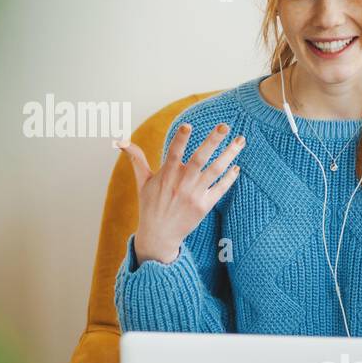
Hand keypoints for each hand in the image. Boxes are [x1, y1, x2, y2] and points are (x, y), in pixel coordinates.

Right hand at [116, 122, 243, 263]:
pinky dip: (229, 178)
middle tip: (225, 125)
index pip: (173, 153)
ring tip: (241, 141)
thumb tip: (120, 141)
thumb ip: (136, 159)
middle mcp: (181, 184)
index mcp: (166, 176)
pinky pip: (220, 189)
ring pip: (214, 171)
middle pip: (199, 159)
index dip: (180, 139)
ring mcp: (194, 195)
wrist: (159, 236)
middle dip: (212, 141)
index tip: (187, 125)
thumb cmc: (150, 206)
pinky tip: (237, 167)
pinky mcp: (204, 207)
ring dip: (228, 155)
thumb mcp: (142, 182)